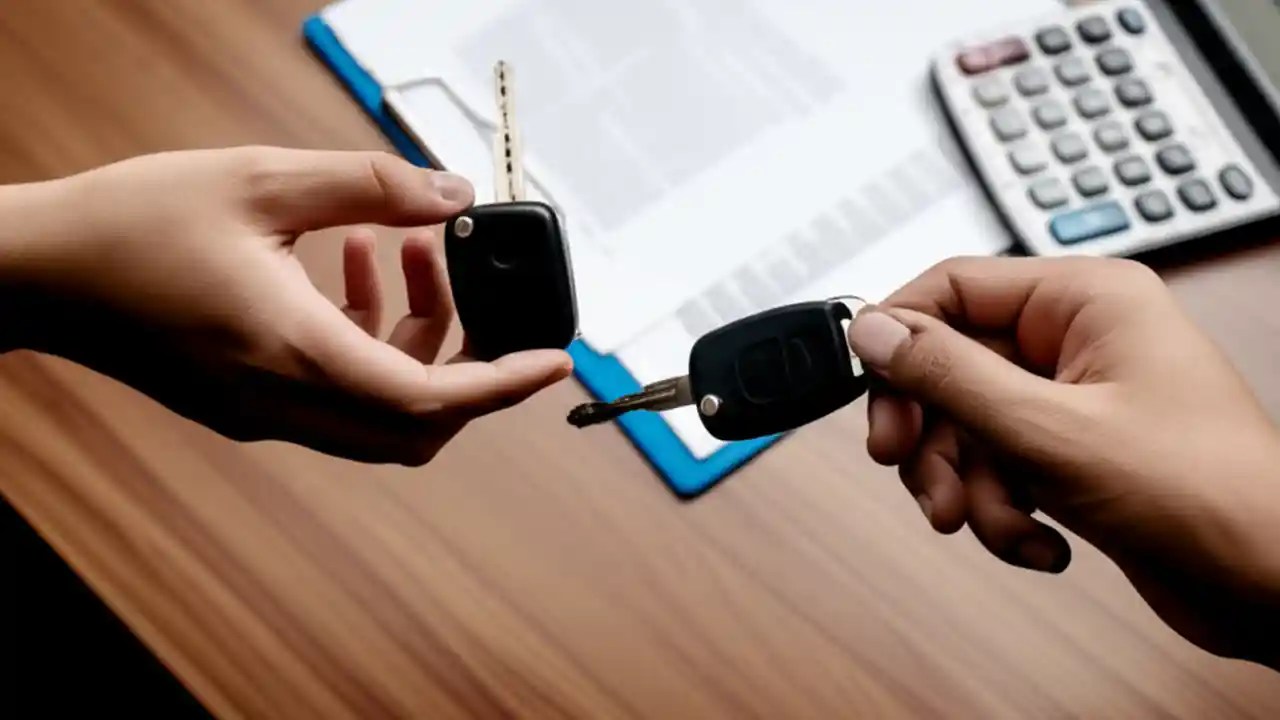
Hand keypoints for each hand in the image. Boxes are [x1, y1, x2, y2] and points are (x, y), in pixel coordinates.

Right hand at [0, 146, 572, 464]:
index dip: (503, 384)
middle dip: (464, 355)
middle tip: (464, 277)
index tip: (553, 362)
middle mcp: (283, 403)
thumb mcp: (262, 180)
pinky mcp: (245, 404)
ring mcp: (262, 414)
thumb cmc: (132, 225)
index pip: (432, 400)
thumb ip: (372, 187)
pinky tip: (351, 268)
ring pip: (379, 411)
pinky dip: (368, 345)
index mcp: (294, 355)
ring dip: (413, 340)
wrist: (36, 272)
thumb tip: (453, 198)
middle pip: (418, 423)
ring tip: (405, 252)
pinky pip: (336, 396)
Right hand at [846, 256, 1279, 666]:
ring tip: (991, 522)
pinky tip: (1040, 542)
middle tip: (911, 471)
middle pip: (951, 364)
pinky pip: (998, 468)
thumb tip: (874, 328)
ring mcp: (1074, 399)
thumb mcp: (1048, 431)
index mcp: (1085, 299)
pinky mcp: (1072, 453)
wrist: (1274, 587)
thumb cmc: (1207, 496)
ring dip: (966, 485)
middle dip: (930, 432)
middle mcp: (1077, 340)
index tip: (867, 385)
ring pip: (967, 426)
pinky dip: (1003, 512)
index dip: (900, 335)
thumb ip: (948, 375)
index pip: (954, 286)